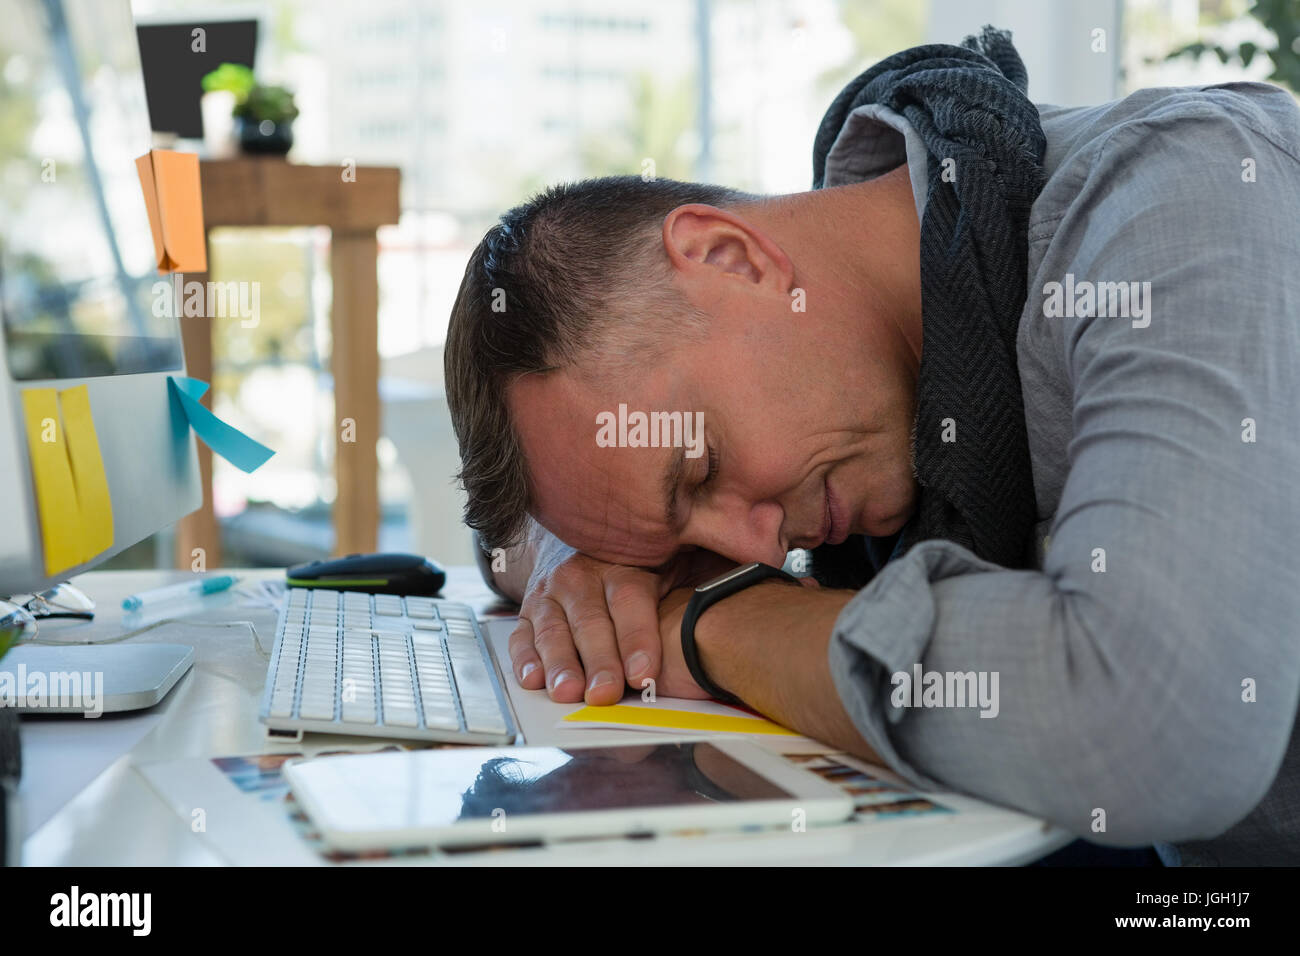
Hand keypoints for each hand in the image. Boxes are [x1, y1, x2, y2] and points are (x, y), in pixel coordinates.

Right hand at [507, 548, 734, 704]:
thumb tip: (771, 560)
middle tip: (606, 694)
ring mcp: (551, 593)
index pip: (631, 599)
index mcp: (624, 563)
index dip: (639, 637)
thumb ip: (711, 560)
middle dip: (599, 660)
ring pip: (553, 630)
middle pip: (591, 621)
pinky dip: (524, 658)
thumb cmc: (644, 561)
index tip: (645, 673)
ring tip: (567, 693)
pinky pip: (522, 635)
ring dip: (560, 664)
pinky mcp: (528, 610)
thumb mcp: (675, 553)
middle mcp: (584, 575)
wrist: (585, 538)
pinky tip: (533, 679)